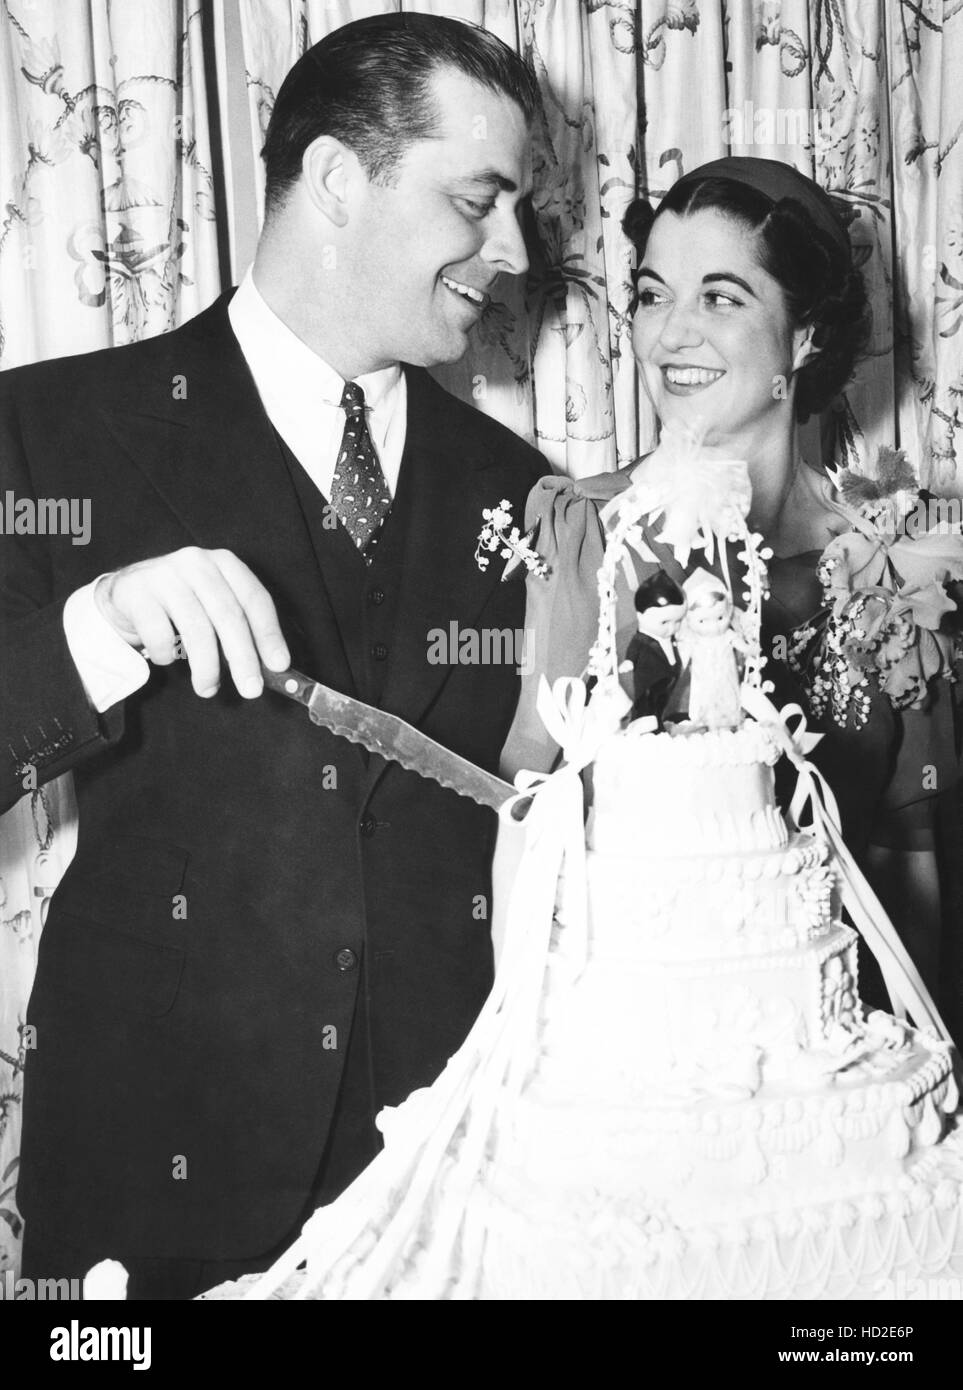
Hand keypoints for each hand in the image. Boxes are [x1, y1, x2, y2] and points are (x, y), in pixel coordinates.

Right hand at [94, 548, 289, 698]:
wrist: (125, 594)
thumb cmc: (180, 606)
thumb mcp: (213, 608)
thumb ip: (240, 630)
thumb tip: (270, 670)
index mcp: (225, 564)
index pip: (255, 599)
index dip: (269, 634)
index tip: (280, 666)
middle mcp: (197, 562)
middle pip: (228, 615)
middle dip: (243, 658)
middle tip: (251, 690)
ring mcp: (165, 574)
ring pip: (196, 628)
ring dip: (207, 667)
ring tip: (207, 689)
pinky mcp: (137, 592)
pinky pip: (159, 634)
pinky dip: (167, 656)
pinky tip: (166, 659)